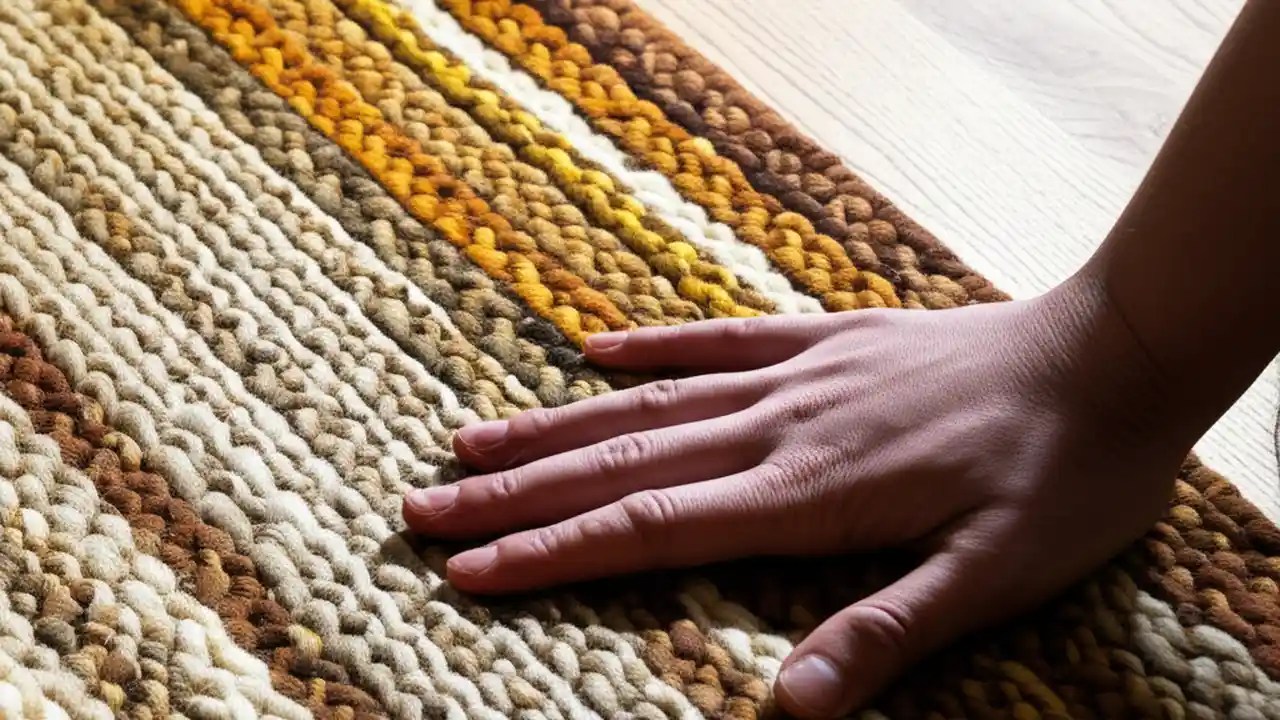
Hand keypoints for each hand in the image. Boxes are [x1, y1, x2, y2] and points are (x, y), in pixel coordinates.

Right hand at [402, 279, 1184, 717]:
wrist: (1111, 356)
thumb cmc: (1060, 474)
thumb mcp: (994, 573)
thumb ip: (885, 635)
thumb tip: (784, 713)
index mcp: (810, 493)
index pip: (651, 527)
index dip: (552, 553)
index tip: (468, 570)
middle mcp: (782, 428)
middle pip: (622, 464)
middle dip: (518, 497)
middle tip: (424, 510)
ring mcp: (798, 376)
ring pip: (651, 404)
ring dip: (555, 428)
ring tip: (472, 443)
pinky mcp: (826, 340)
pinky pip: (719, 341)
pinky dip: (650, 349)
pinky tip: (592, 354)